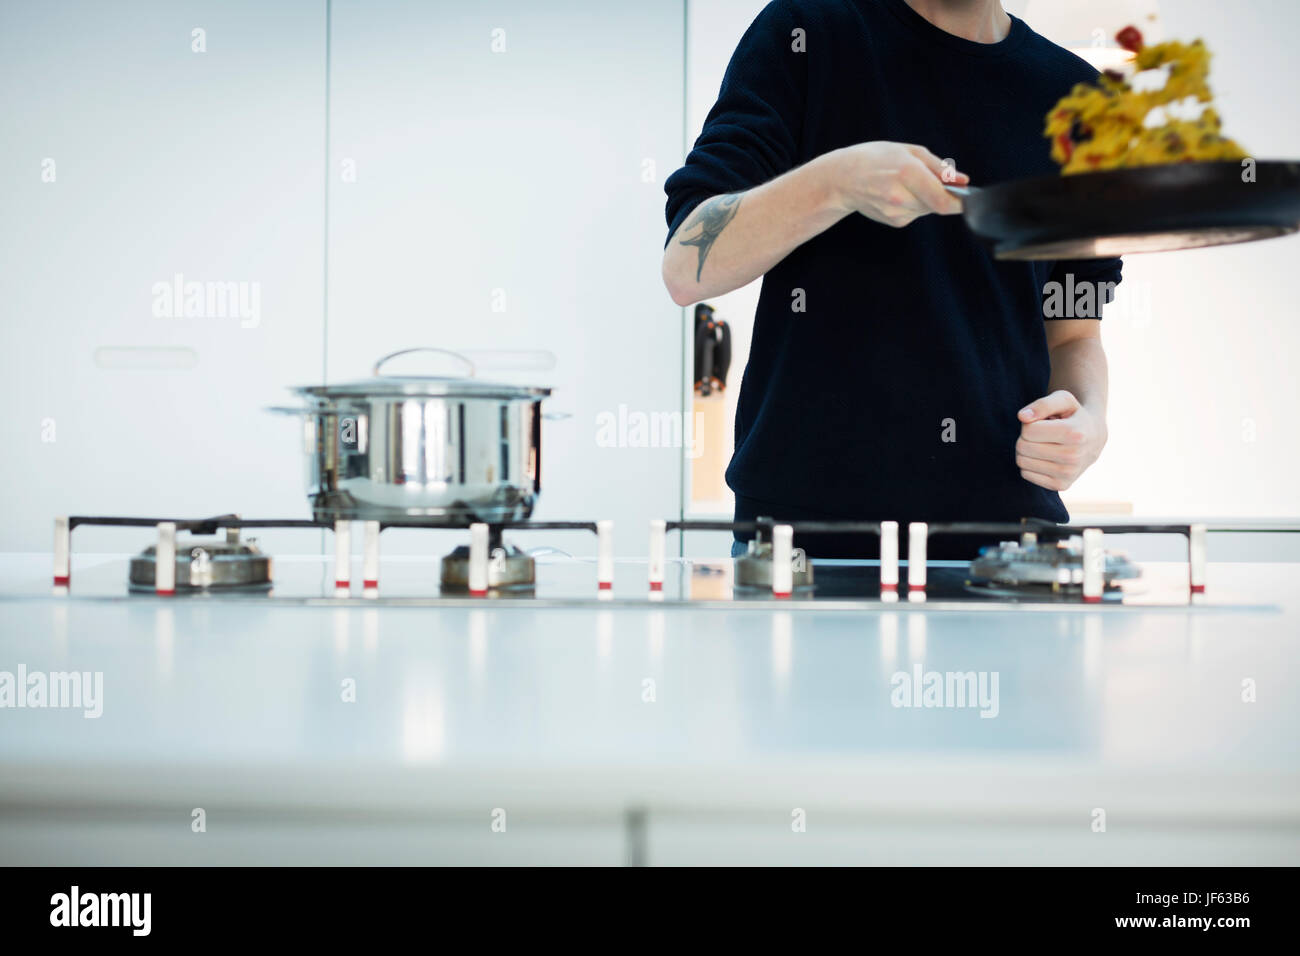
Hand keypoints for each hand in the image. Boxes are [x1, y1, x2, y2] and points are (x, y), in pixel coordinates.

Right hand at [828, 141, 967, 226]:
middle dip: (942, 193)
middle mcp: (901, 197)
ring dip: (927, 197)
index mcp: (907, 173)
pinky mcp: (895, 221)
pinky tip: (896, 193)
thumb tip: (964, 180)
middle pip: (939, 204)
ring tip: (905, 183)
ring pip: (929, 208)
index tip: (968, 197)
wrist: (841, 180)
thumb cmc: (876, 159)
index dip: (961, 202)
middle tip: (927, 178)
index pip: (944, 201)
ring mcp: (896, 213)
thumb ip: (939, 167)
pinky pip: (917, 212)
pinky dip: (914, 203)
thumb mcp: (908, 152)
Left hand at [1015, 390, 1105, 491]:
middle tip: (1042, 433)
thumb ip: (1042, 404)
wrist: (1094, 437)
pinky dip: (1030, 464)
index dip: (1030, 423)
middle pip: (1022, 446)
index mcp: (1075, 434)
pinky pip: (1025, 474)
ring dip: (1026, 450)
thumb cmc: (1073, 415)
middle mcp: (1073, 457)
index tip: (1043, 422)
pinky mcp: (1060, 485)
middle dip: (1026, 436)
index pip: (1028, 430)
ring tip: (1044, 444)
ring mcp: (1068, 474)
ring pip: (1021, 461)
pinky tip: (1046, 457)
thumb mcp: (1063, 400)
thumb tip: (1022, 417)